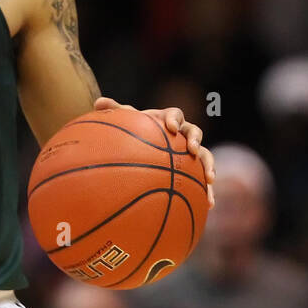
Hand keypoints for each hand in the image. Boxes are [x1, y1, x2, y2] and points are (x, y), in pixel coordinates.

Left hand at [93, 97, 215, 207]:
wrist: (146, 147)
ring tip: (209, 178)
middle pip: (195, 132)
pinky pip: (203, 179)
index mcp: (168, 119)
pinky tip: (209, 204)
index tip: (170, 127)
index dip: (174, 119)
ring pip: (204, 155)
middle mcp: (183, 134)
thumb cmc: (135, 133)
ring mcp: (190, 151)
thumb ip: (115, 112)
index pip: (175, 115)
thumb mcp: (127, 124)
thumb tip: (98, 102)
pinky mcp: (194, 169)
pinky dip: (207, 190)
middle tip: (192, 149)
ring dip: (209, 165)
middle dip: (195, 140)